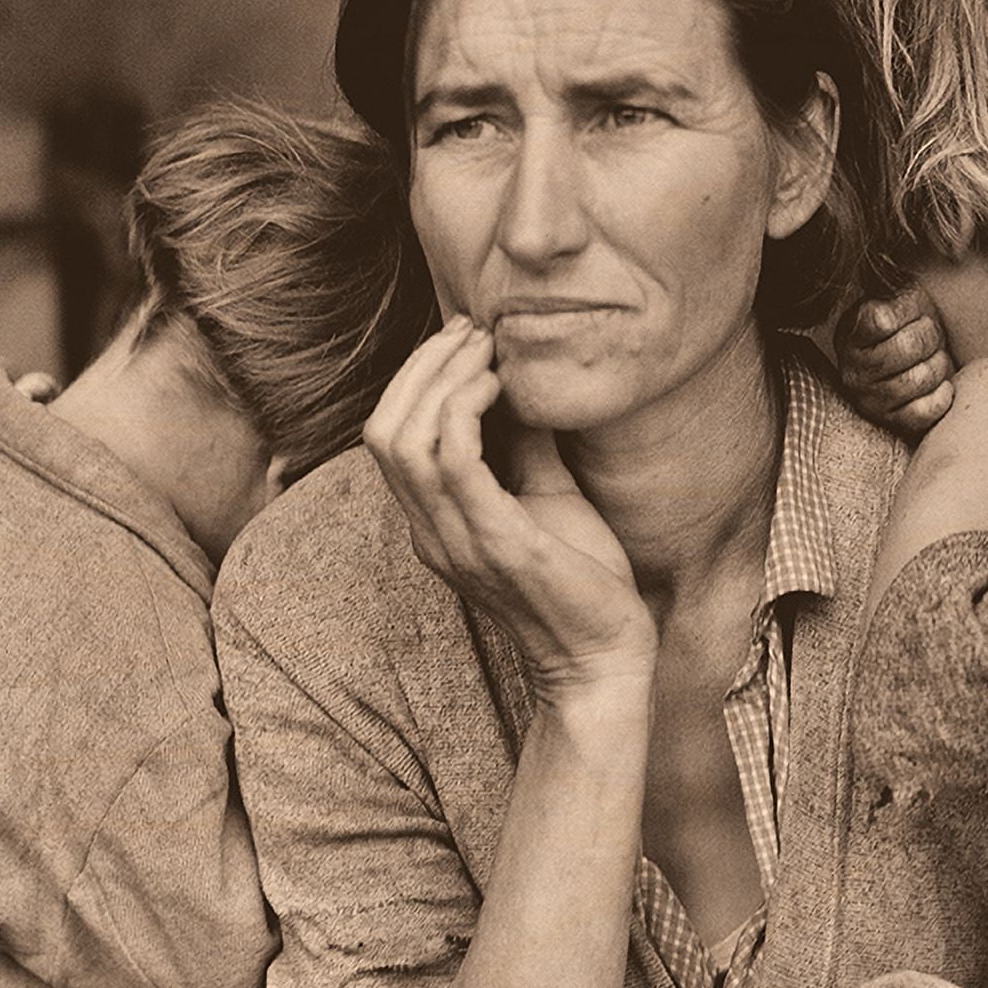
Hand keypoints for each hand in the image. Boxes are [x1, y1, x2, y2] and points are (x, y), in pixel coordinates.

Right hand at [363, 317, 655, 695]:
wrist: (605, 656)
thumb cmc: (581, 580)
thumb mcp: (546, 496)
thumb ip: (524, 445)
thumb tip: (524, 382)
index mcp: (434, 523)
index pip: (388, 438)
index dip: (415, 379)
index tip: (464, 339)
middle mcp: (430, 533)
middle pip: (382, 430)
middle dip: (421, 367)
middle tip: (472, 331)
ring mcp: (455, 541)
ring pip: (405, 439)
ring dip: (442, 379)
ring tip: (486, 349)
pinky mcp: (495, 544)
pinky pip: (453, 462)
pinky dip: (467, 410)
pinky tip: (501, 387)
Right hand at [835, 286, 953, 439]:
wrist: (914, 355)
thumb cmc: (907, 324)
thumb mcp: (898, 299)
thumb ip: (892, 300)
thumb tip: (886, 318)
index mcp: (850, 335)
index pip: (882, 320)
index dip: (909, 311)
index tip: (911, 311)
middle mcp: (853, 372)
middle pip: (907, 348)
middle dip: (930, 336)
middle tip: (929, 335)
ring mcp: (870, 401)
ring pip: (919, 379)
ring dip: (938, 364)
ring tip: (933, 358)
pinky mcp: (892, 422)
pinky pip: (925, 411)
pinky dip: (942, 395)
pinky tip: (940, 384)